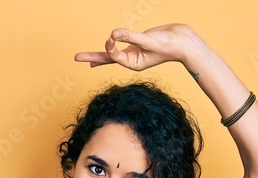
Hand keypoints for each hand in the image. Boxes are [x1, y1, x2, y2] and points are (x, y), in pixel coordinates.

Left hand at [74, 23, 200, 70]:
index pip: (115, 55)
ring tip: (85, 60)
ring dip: (98, 55)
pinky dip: (111, 47)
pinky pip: (120, 46)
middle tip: (75, 57)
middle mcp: (131, 60)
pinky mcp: (137, 43)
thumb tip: (112, 33)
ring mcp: (133, 52)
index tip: (112, 37)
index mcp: (133, 64)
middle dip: (91, 57)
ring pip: (112, 54)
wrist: (183, 42)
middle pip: (107, 59)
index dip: (110, 46)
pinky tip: (107, 47)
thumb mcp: (147, 40)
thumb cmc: (168, 44)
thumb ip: (130, 37)